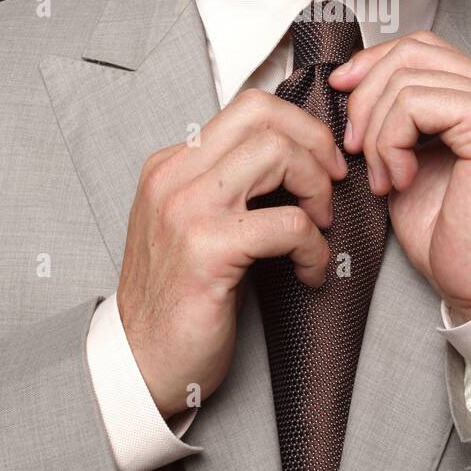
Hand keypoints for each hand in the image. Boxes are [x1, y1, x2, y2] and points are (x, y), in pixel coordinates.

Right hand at [116, 90, 347, 417]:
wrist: (139, 363)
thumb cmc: (178, 300)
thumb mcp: (195, 225)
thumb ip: (230, 185)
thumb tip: (297, 157)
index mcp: (172, 165)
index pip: (249, 108)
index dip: (301, 127)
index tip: (324, 162)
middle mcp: (174, 177)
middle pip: (264, 116)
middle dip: (316, 147)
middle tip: (332, 189)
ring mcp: (187, 210)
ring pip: (278, 154)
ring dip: (317, 191)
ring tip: (319, 229)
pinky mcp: (208, 250)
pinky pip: (289, 224)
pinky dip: (315, 248)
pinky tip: (310, 273)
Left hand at [328, 31, 470, 317]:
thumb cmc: (447, 231)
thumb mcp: (406, 156)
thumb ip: (393, 113)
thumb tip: (351, 76)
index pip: (419, 47)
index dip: (372, 64)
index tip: (340, 93)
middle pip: (410, 52)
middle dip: (365, 97)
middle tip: (354, 149)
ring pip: (405, 80)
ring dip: (376, 133)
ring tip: (383, 178)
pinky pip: (414, 104)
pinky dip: (390, 143)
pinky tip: (399, 180)